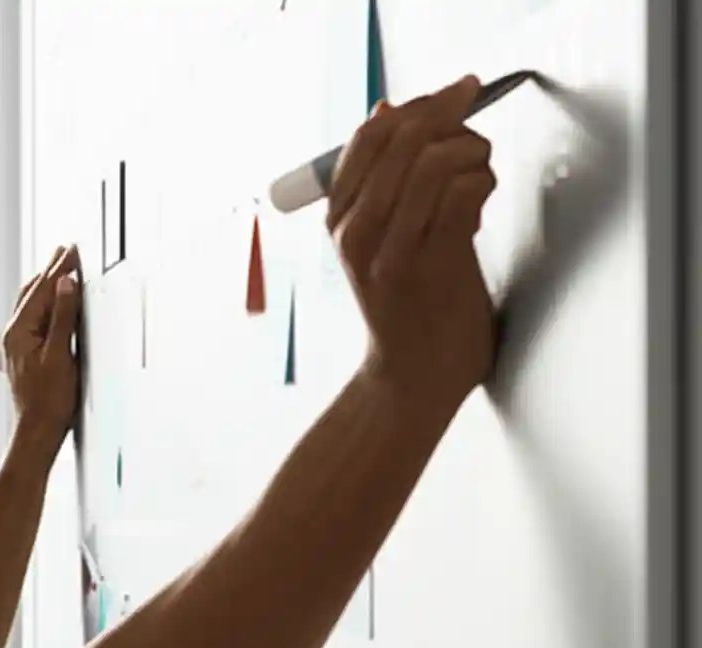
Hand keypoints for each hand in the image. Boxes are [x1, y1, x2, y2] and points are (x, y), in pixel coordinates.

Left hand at [1, 245, 81, 433]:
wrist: (40, 430)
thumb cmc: (50, 400)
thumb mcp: (60, 354)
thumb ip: (63, 316)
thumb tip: (66, 284)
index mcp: (20, 331)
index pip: (43, 290)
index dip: (59, 268)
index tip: (71, 250)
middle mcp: (14, 334)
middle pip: (34, 293)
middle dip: (51, 271)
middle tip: (65, 251)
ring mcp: (19, 344)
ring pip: (33, 304)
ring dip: (47, 285)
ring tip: (58, 268)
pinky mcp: (27, 353)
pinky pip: (35, 318)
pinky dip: (46, 303)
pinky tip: (52, 303)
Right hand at [327, 75, 496, 405]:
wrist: (412, 377)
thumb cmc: (408, 307)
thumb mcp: (381, 238)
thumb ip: (384, 180)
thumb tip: (386, 111)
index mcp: (339, 219)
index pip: (369, 136)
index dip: (419, 105)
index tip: (455, 96)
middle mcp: (355, 231)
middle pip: (402, 139)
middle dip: (452, 120)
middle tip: (477, 132)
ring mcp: (388, 250)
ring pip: (432, 161)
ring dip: (471, 154)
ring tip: (479, 174)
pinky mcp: (426, 268)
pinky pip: (460, 195)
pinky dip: (482, 184)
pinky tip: (482, 201)